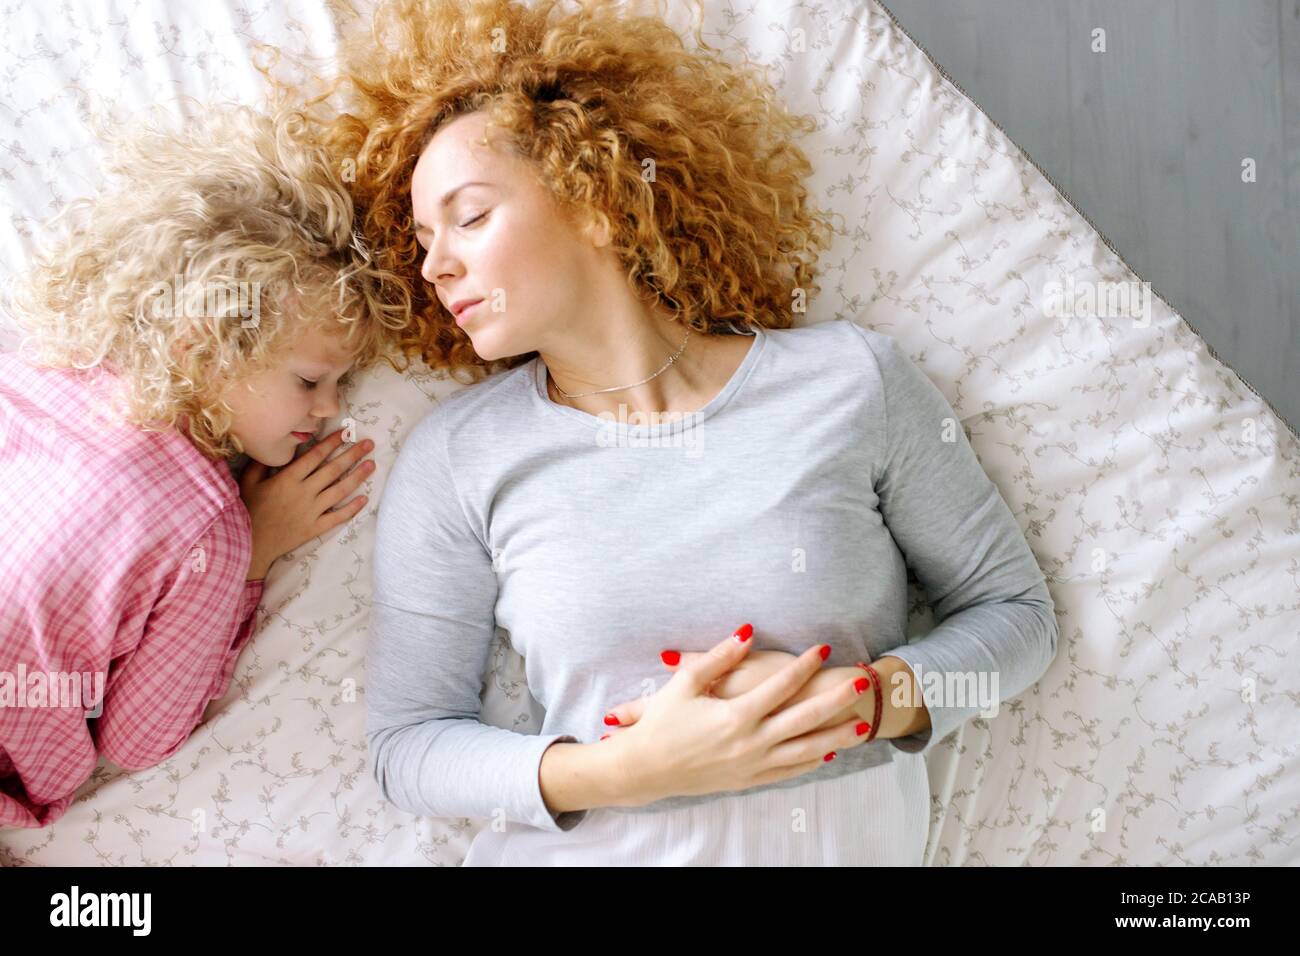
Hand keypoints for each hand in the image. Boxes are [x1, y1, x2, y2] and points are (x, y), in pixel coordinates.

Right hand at [238, 428, 373, 578]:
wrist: (250, 544)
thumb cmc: (248, 510)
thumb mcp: (249, 482)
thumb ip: (261, 464)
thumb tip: (274, 447)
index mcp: (288, 479)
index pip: (315, 456)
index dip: (332, 442)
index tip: (345, 433)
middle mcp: (304, 492)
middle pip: (333, 470)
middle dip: (352, 455)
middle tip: (369, 444)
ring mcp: (312, 510)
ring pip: (340, 490)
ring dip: (358, 476)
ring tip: (372, 464)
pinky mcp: (316, 527)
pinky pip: (338, 516)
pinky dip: (352, 508)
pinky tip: (365, 498)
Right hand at [598, 625, 877, 806]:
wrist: (645, 770)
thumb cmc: (662, 723)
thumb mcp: (685, 684)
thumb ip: (719, 657)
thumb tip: (747, 632)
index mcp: (736, 716)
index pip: (782, 685)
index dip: (805, 665)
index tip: (824, 649)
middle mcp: (750, 742)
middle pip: (805, 719)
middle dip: (836, 700)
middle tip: (860, 683)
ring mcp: (752, 764)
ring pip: (805, 751)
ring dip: (836, 736)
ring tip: (862, 724)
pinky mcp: (748, 780)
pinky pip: (789, 772)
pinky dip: (811, 762)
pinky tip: (828, 753)